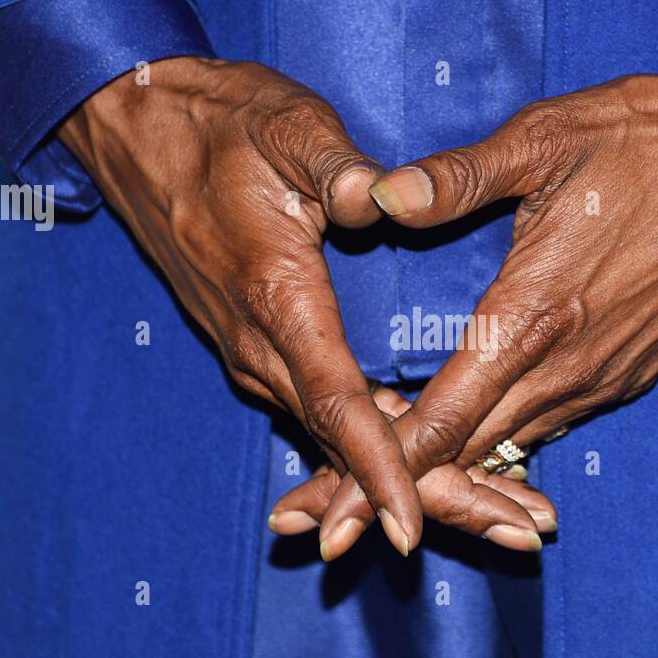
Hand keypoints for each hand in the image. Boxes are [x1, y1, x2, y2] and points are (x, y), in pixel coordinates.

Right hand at [59, 57, 549, 555]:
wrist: (139, 128)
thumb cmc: (218, 124)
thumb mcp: (289, 130)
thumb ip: (342, 173)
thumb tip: (391, 201)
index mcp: (275, 297)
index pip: (335, 404)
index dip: (378, 468)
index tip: (414, 526)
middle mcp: (262, 345)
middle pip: (346, 446)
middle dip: (432, 497)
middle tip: (519, 533)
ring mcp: (258, 351)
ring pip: (336, 440)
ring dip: (413, 482)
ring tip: (503, 512)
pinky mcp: (262, 346)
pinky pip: (323, 415)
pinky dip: (375, 453)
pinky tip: (432, 471)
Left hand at [313, 74, 657, 558]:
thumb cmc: (655, 141)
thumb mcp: (548, 139)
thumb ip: (457, 179)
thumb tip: (377, 198)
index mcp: (531, 317)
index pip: (440, 423)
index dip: (378, 471)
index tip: (329, 512)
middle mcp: (568, 369)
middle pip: (466, 459)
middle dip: (397, 490)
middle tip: (331, 518)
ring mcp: (605, 379)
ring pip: (510, 451)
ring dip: (448, 475)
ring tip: (387, 490)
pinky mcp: (631, 373)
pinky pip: (550, 429)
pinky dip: (501, 449)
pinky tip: (469, 446)